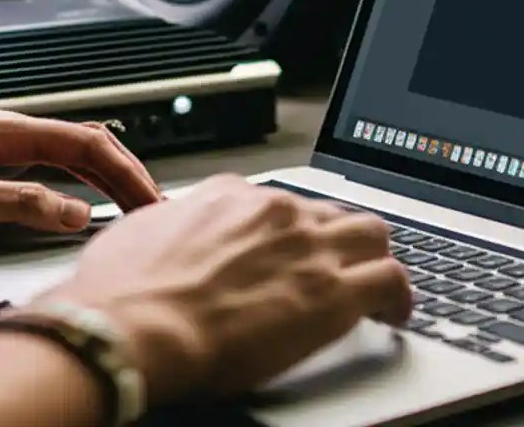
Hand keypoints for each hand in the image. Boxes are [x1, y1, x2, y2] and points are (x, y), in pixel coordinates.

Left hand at [0, 110, 159, 244]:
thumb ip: (22, 204)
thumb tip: (77, 212)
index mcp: (7, 130)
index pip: (85, 143)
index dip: (123, 171)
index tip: (146, 197)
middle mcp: (9, 137)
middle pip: (87, 149)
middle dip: (126, 175)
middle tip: (153, 206)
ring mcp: (3, 156)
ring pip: (74, 162)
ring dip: (108, 183)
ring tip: (135, 207)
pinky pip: (54, 177)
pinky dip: (84, 192)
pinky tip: (92, 209)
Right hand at [39, 174, 412, 401]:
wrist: (137, 327)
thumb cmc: (124, 295)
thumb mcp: (137, 235)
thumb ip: (168, 228)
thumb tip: (165, 237)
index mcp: (231, 197)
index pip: (279, 202)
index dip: (289, 229)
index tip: (289, 248)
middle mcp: (277, 212)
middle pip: (332, 211)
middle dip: (339, 236)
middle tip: (338, 264)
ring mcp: (310, 248)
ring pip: (372, 233)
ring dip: (373, 257)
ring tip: (374, 283)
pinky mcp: (335, 293)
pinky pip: (392, 281)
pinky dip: (399, 297)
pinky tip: (395, 314)